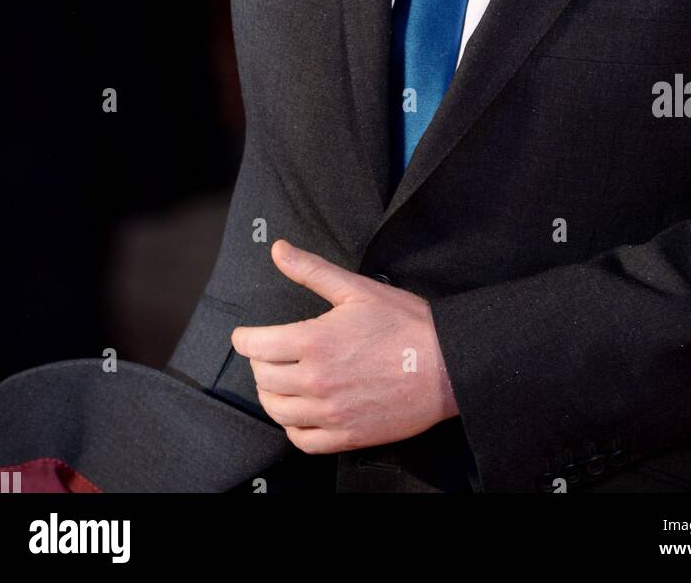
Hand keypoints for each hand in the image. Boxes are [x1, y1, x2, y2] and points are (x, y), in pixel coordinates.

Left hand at [231, 240, 459, 453]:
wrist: (446, 366)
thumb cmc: (406, 324)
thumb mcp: (356, 288)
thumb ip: (312, 270)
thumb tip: (279, 250)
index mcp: (316, 341)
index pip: (256, 346)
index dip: (244, 339)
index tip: (244, 337)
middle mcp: (317, 380)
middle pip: (263, 378)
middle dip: (258, 364)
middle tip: (267, 354)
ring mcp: (331, 413)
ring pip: (278, 411)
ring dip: (271, 395)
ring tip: (279, 381)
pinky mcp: (347, 436)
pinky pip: (303, 441)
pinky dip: (293, 427)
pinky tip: (299, 413)